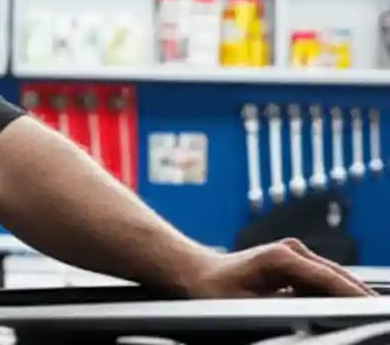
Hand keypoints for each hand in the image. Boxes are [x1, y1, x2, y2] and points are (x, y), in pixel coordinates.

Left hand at [180, 238, 375, 297]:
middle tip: (379, 317)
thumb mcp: (248, 306)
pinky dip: (335, 294)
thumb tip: (314, 312)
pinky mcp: (293, 262)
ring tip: (368, 315)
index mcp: (282, 258)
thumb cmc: (214, 290)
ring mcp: (294, 254)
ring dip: (349, 296)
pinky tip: (346, 310)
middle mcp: (292, 251)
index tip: (373, 311)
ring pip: (333, 278)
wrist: (196, 272)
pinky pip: (322, 280)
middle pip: (339, 277)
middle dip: (360, 298)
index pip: (331, 280)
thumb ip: (283, 308)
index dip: (355, 297)